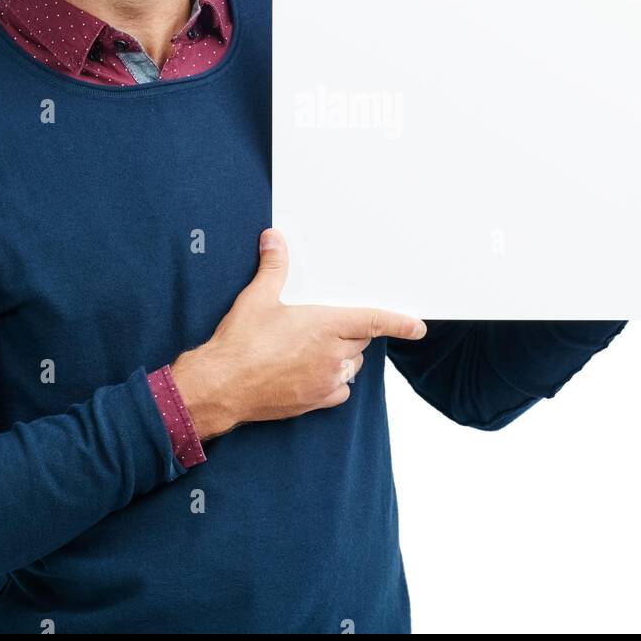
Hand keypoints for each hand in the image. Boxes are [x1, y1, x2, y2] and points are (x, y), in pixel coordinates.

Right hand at [169, 228, 426, 439]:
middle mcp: (332, 355)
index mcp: (325, 326)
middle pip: (360, 341)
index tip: (418, 326)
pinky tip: (318, 373)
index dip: (399, 323)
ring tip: (322, 346)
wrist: (221, 387)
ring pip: (352, 365)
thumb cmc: (239, 343)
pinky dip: (336, 381)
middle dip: (352, 332)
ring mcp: (325, 380)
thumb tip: (274, 238)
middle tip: (331, 323)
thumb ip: (273, 267)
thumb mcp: (256, 298)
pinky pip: (340, 390)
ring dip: (345, 355)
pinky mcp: (315, 401)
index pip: (373, 321)